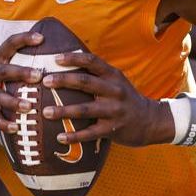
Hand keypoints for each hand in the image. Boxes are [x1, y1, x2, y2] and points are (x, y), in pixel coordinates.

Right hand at [0, 31, 44, 133]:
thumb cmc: (6, 81)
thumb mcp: (12, 67)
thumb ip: (30, 60)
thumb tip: (66, 51)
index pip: (9, 44)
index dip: (24, 39)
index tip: (42, 38)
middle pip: (3, 71)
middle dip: (20, 73)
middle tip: (38, 76)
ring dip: (13, 101)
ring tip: (28, 106)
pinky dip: (4, 123)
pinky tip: (15, 128)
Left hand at [39, 52, 168, 146]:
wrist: (150, 120)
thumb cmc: (125, 98)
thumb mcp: (117, 81)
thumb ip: (98, 74)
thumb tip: (69, 62)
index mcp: (113, 76)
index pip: (92, 62)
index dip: (74, 58)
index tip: (56, 58)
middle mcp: (114, 91)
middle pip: (86, 83)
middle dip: (63, 81)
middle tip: (44, 81)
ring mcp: (114, 110)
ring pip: (85, 109)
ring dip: (64, 111)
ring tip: (45, 112)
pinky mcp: (113, 129)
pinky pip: (90, 133)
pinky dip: (74, 136)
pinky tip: (60, 137)